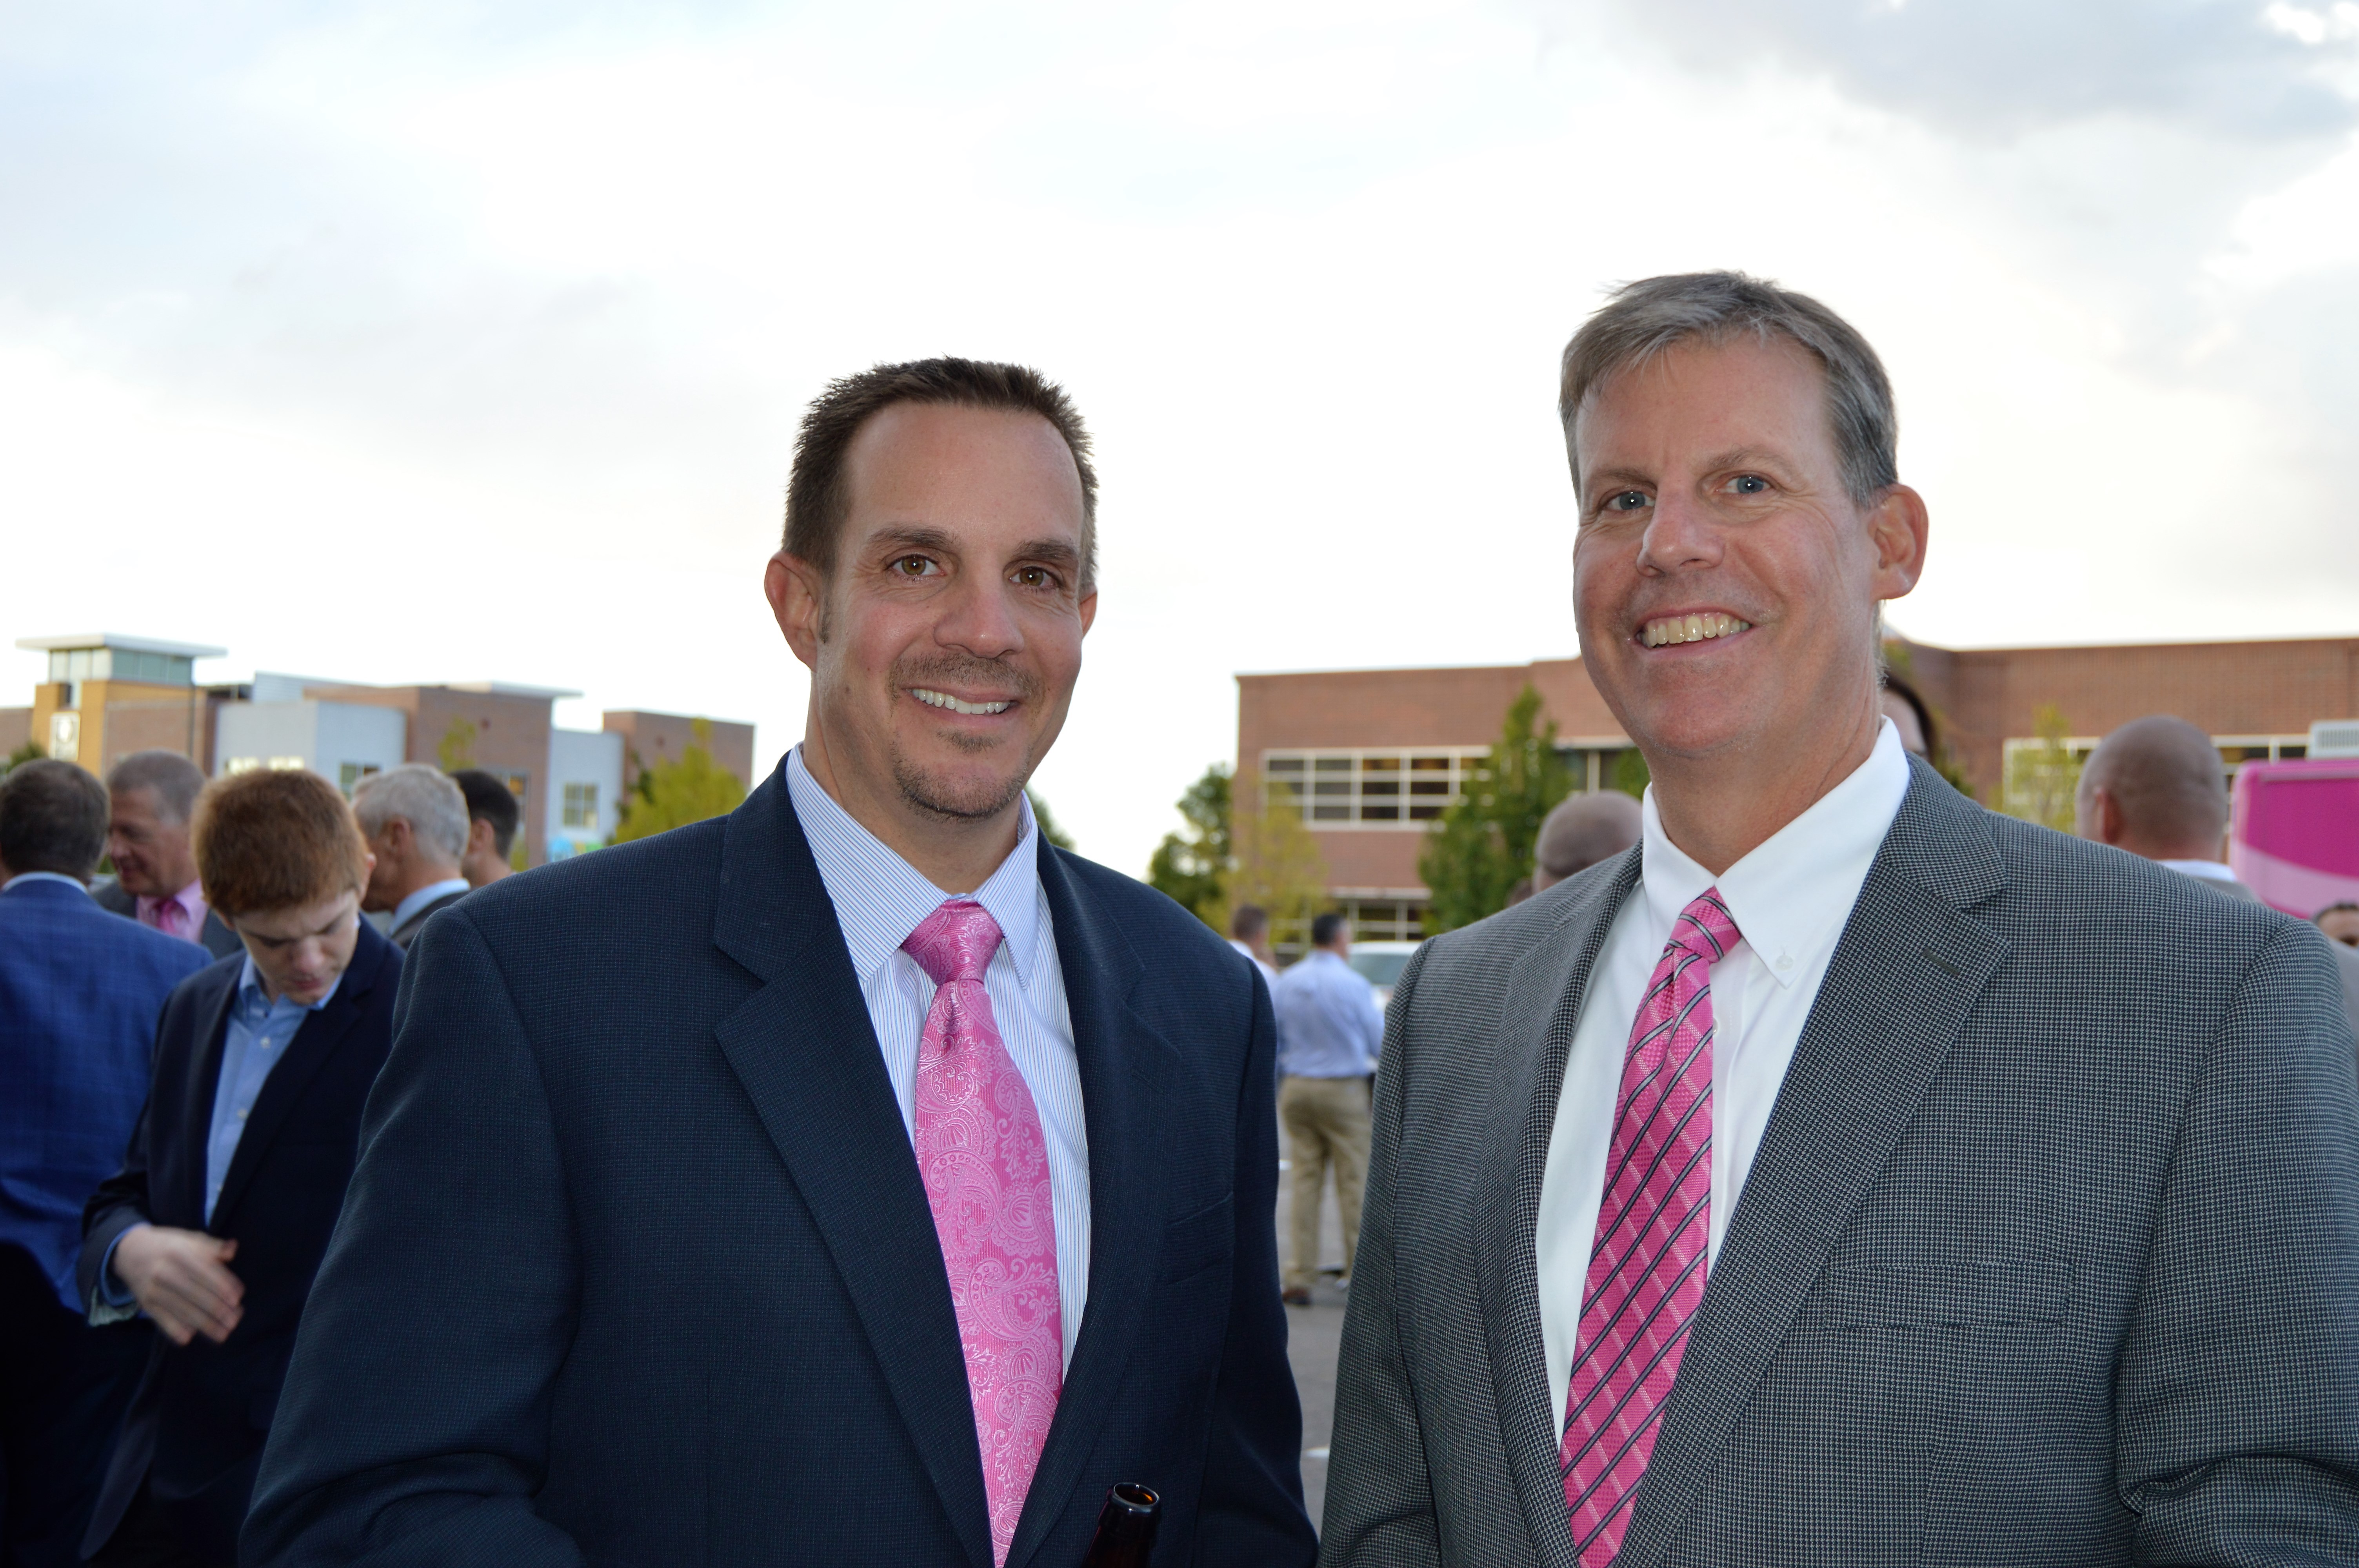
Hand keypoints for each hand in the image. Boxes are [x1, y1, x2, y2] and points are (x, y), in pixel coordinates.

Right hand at [112, 1225, 242, 1344]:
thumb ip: (213, 1246)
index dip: (223, 1287)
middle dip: (218, 1310)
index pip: (206, 1272)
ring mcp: (153, 1289)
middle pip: (196, 1294)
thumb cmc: (170, 1246)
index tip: (237, 1299)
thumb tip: (232, 1250)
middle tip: (234, 1321)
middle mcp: (165, 1271)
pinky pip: (161, 1319)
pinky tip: (189, 1337)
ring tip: (222, 1334)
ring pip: (182, 1310)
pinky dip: (174, 1329)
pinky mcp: (145, 1303)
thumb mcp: (190, 1238)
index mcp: (180, 1252)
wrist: (130, 1251)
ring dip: (204, 1324)